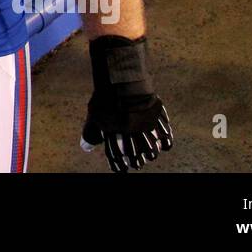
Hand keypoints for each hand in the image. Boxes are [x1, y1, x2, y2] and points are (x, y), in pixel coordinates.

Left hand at [81, 36, 172, 172]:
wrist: (121, 81)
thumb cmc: (104, 100)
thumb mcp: (94, 117)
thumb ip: (91, 134)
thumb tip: (85, 147)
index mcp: (116, 137)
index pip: (119, 158)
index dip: (120, 165)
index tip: (122, 169)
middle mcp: (133, 135)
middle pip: (138, 156)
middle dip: (138, 161)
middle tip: (138, 163)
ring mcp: (146, 126)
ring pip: (152, 148)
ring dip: (151, 153)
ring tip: (150, 155)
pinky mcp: (157, 117)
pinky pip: (165, 135)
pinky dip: (166, 141)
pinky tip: (165, 145)